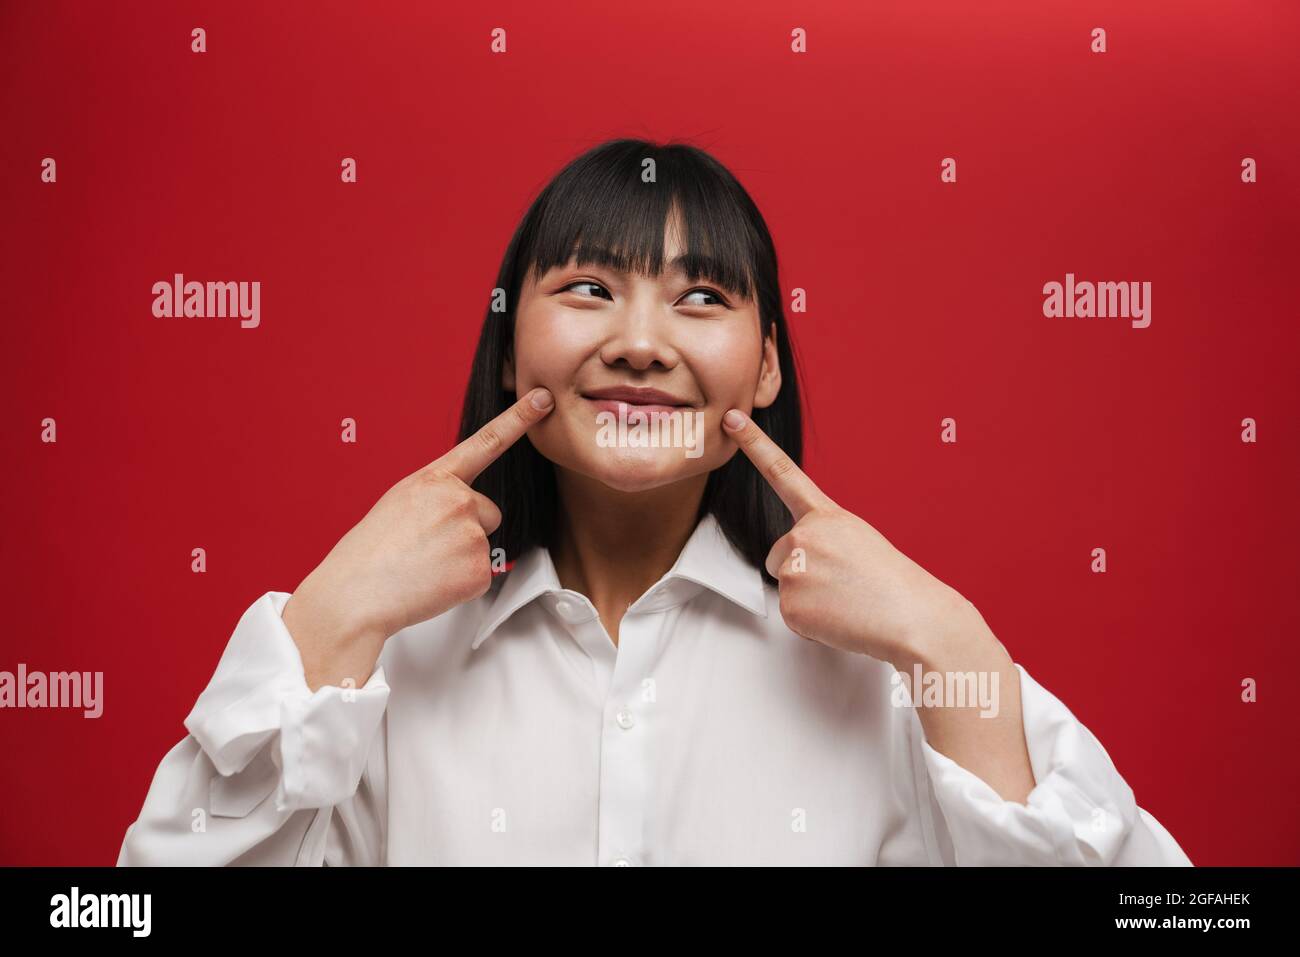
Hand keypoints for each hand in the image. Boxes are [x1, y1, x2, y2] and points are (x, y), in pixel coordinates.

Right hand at [283, 387, 553, 687]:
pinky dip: (461, 584)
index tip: (541, 398)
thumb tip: (458, 505)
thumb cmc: (369, 553)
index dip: (518, 419)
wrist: (356, 594)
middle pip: (488, 512)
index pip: (485, 442)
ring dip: (462, 557)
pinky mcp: (480, 569)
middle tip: (428, 546)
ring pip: (484, 544)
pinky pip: (482, 575)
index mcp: (434, 479)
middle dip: (468, 529)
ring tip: (425, 565)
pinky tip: (432, 583)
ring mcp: (472, 534)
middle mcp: (458, 500)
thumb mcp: (399, 503)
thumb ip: (435, 494)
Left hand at [722, 408, 974, 665]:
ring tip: (847, 601)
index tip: (732, 418)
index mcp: (827, 516)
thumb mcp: (860, 544)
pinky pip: (792, 616)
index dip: (754, 443)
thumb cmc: (895, 586)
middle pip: (778, 555)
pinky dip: (814, 623)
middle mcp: (805, 535)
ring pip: (785, 585)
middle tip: (843, 585)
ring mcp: (795, 568)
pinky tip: (841, 619)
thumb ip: (824, 541)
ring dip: (809, 598)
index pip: (783, 472)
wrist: (915, 618)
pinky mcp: (791, 603)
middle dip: (801, 572)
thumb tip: (801, 566)